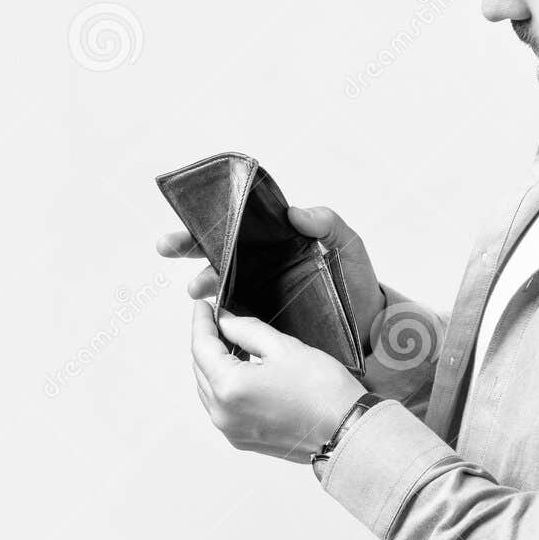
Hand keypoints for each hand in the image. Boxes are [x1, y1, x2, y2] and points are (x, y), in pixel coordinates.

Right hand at [156, 205, 384, 345]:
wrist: (370, 327)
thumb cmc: (357, 282)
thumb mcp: (347, 246)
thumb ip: (327, 223)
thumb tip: (295, 212)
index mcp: (275, 242)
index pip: (234, 228)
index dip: (205, 225)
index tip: (184, 226)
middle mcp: (260, 266)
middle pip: (216, 253)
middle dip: (188, 247)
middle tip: (168, 247)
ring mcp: (258, 295)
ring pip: (221, 285)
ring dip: (203, 282)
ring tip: (198, 288)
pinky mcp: (262, 323)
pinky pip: (234, 319)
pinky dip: (219, 319)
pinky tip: (213, 319)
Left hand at [189, 301, 366, 462]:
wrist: (346, 430)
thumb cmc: (323, 392)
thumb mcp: (284, 347)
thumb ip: (246, 329)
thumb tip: (225, 321)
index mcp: (230, 388)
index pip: (201, 346)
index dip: (201, 321)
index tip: (203, 304)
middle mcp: (223, 413)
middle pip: (199, 369)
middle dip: (207, 341)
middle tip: (219, 319)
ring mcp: (231, 429)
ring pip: (208, 389)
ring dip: (214, 364)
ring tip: (232, 343)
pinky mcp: (242, 439)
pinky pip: (221, 406)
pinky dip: (225, 385)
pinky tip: (242, 371)